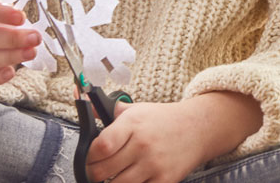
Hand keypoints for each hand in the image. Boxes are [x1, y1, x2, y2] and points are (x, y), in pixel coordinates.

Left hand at [85, 100, 206, 182]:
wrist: (195, 129)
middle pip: (104, 171)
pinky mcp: (163, 181)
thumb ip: (108, 111)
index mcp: (132, 123)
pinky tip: (129, 179)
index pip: (101, 146)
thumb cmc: (161, 119)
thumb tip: (85, 104)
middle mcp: (142, 145)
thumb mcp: (136, 109)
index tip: (88, 157)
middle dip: (94, 173)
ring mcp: (153, 165)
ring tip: (111, 176)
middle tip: (95, 171)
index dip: (89, 156)